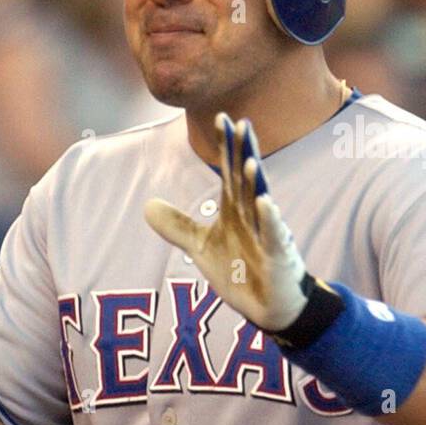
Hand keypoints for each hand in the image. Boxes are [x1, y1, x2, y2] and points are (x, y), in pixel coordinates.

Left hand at [143, 114, 308, 332]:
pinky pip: (273, 235)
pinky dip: (269, 219)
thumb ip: (178, 226)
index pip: (228, 172)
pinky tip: (265, 202)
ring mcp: (266, 234)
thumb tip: (147, 205)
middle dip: (242, 152)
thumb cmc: (240, 271)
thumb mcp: (201, 246)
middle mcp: (252, 215)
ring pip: (260, 202)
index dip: (225, 146)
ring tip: (248, 157)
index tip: (221, 117)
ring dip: (254, 181)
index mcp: (235, 209)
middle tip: (240, 123)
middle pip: (245, 179)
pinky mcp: (277, 256)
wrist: (267, 307)